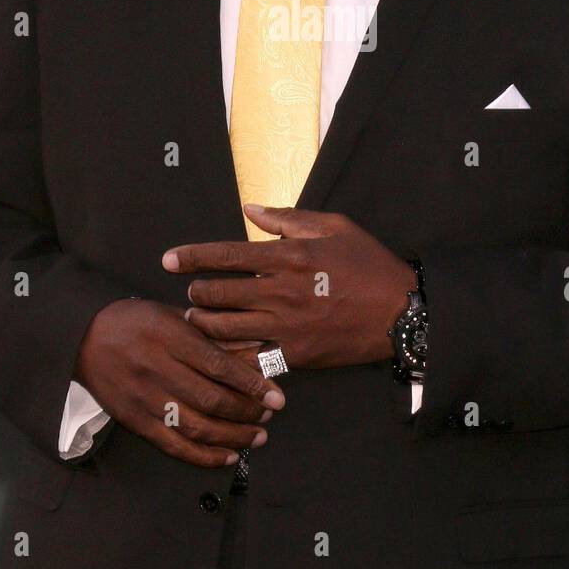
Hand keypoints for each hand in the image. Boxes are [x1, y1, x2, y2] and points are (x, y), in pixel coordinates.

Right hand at [74, 296, 285, 467]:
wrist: (83, 338)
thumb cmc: (134, 322)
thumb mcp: (173, 315)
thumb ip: (211, 334)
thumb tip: (254, 350)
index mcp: (170, 338)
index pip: (218, 365)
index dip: (251, 383)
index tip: (276, 396)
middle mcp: (158, 370)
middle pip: (211, 400)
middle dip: (247, 411)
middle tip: (270, 415)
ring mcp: (146, 400)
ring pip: (196, 427)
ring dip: (232, 436)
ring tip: (257, 436)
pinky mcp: (136, 421)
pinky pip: (174, 446)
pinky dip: (204, 456)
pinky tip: (228, 456)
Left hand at [163, 205, 415, 368]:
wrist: (400, 311)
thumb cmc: (368, 263)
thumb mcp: (334, 226)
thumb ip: (288, 219)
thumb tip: (250, 209)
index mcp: (288, 256)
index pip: (226, 255)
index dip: (192, 257)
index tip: (168, 259)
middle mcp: (281, 291)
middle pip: (218, 294)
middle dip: (196, 292)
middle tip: (192, 292)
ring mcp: (287, 326)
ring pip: (225, 329)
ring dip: (204, 324)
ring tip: (196, 320)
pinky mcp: (295, 355)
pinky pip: (250, 359)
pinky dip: (229, 356)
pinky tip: (219, 352)